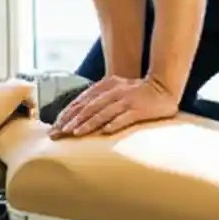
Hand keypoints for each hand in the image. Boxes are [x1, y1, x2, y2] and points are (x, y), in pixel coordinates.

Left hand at [49, 75, 178, 137]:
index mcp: (105, 86)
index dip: (67, 114)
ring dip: (88, 123)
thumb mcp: (115, 90)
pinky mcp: (139, 109)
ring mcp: (126, 100)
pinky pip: (124, 117)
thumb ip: (99, 99)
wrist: (163, 87)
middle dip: (71, 121)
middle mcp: (113, 92)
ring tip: (75, 133)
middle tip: (58, 133)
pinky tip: (104, 132)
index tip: (55, 126)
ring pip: (102, 112)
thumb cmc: (137, 92)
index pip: (81, 101)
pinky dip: (113, 124)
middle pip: (88, 107)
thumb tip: (78, 114)